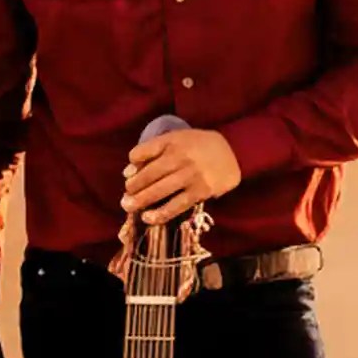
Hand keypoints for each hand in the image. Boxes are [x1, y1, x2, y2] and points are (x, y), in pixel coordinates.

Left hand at [122, 129, 240, 224]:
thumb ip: (153, 151)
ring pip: (161, 190)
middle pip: (150, 173)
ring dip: (142, 200)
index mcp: (172, 141)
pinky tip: (148, 218)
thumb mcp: (178, 139)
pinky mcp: (200, 191)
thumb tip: (128, 170)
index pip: (144, 151)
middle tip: (124, 198)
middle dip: (134, 187)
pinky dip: (161, 213)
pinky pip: (177, 205)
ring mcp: (191, 175)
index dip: (133, 163)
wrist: (233, 153)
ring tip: (129, 207)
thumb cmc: (199, 146)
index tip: (127, 175)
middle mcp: (181, 157)